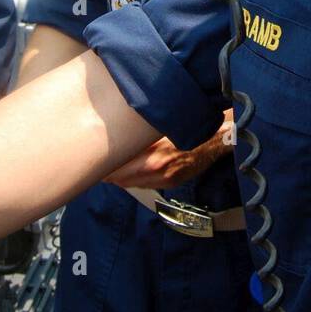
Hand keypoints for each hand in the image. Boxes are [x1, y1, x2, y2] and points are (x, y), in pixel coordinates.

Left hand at [105, 116, 234, 189]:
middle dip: (109, 174)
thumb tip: (117, 136)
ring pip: (132, 184)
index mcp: (153, 159)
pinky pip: (146, 185)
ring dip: (121, 178)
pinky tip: (132, 171)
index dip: (104, 168)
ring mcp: (166, 179)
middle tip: (99, 165)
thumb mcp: (160, 127)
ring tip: (112, 168)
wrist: (216, 137)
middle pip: (121, 181)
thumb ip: (139, 135)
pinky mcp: (172, 182)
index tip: (94, 162)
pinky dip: (136, 179)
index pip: (118, 171)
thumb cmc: (188, 126)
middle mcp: (158, 172)